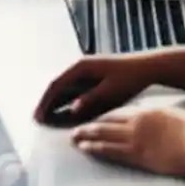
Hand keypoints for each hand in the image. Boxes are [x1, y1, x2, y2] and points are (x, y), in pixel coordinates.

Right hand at [34, 56, 153, 124]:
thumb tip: (72, 109)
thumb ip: (90, 99)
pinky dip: (66, 100)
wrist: (147, 67)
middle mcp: (80, 67)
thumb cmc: (129, 77)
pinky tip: (64, 110)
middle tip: (37, 119)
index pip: (57, 85)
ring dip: (55, 102)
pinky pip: (74, 89)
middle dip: (46, 102)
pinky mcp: (92, 77)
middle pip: (57, 85)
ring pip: (64, 88)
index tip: (39, 115)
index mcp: (81, 67)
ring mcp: (85, 71)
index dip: (46, 101)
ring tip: (46, 117)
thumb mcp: (110, 91)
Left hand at [72, 107, 184, 178]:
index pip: (120, 112)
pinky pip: (111, 151)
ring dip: (87, 136)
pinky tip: (86, 148)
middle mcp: (138, 123)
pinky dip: (95, 148)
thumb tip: (156, 123)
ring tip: (74, 137)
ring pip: (104, 135)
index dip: (105, 116)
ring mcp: (137, 139)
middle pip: (107, 121)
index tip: (96, 118)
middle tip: (77, 127)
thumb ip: (161, 120)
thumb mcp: (176, 119)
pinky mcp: (139, 155)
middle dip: (90, 125)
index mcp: (149, 113)